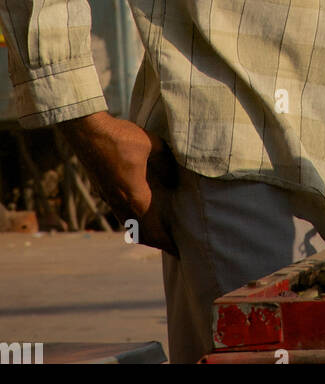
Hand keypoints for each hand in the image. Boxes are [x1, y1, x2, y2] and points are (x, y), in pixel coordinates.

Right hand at [60, 112, 178, 254]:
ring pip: (128, 223)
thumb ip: (165, 164)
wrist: (88, 133)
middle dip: (156, 241)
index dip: (165, 242)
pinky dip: (133, 219)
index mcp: (134, 197)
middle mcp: (120, 203)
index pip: (152, 229)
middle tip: (172, 245)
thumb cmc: (121, 138)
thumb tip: (174, 179)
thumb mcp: (152, 146)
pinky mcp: (104, 190)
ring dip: (143, 231)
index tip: (177, 251)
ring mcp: (109, 198)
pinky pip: (120, 213)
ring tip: (159, 231)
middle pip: (140, 232)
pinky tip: (140, 210)